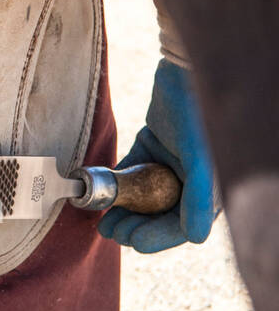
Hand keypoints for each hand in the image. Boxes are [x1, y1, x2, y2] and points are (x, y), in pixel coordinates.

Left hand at [98, 58, 218, 251]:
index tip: (133, 241)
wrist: (182, 69)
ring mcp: (169, 163)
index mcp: (209, 186)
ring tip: (104, 221)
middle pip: (160, 214)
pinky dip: (116, 184)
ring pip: (143, 196)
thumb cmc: (197, 114)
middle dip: (136, 225)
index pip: (184, 224)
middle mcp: (190, 178)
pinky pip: (130, 171)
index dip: (159, 236)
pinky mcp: (151, 145)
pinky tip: (100, 192)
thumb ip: (199, 198)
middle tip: (112, 231)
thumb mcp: (201, 159)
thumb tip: (195, 237)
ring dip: (123, 210)